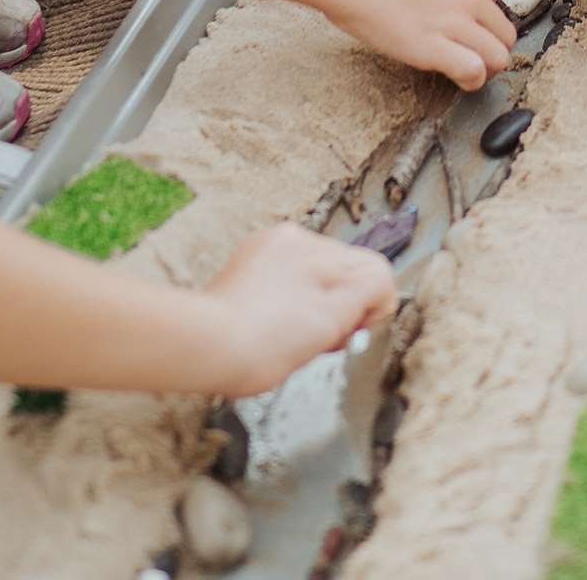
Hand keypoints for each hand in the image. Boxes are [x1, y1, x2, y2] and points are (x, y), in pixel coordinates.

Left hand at [204, 225, 395, 395]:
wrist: (204, 347)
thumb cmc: (264, 344)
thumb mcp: (331, 322)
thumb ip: (370, 292)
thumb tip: (382, 288)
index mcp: (320, 250)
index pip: (375, 271)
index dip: (370, 310)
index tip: (348, 334)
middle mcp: (296, 238)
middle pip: (345, 272)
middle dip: (340, 306)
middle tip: (317, 340)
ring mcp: (270, 247)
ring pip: (316, 275)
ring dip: (315, 302)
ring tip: (290, 335)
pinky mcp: (248, 261)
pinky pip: (287, 276)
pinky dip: (288, 297)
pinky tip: (273, 322)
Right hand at [322, 0, 515, 91]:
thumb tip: (451, 14)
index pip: (496, 14)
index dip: (484, 33)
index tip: (466, 41)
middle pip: (507, 38)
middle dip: (492, 55)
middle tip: (470, 63)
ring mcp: (454, 21)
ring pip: (498, 58)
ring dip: (484, 72)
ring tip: (462, 74)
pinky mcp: (433, 46)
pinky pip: (473, 71)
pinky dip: (469, 81)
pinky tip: (454, 79)